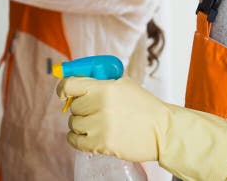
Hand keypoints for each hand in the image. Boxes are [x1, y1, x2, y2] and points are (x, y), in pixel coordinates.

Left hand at [58, 76, 226, 180]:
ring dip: (82, 124)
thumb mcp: (124, 84)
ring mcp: (100, 127)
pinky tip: (90, 135)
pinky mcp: (102, 145)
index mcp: (105, 88)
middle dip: (81, 108)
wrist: (163, 130)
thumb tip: (75, 82)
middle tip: (95, 109)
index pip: (70, 85)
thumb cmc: (144, 106)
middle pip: (73, 107)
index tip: (63, 93)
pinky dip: (78, 138)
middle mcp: (100, 106)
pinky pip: (75, 141)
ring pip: (73, 124)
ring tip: (98, 123)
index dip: (63, 88)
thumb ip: (100, 81)